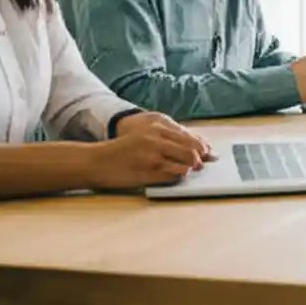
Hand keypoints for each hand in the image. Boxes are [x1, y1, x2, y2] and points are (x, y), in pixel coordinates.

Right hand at [89, 113, 207, 188]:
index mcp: (156, 128)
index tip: (210, 153)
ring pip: (186, 163)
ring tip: (189, 170)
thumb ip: (164, 140)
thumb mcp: (143, 137)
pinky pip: (173, 175)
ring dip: (190, 168)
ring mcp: (153, 156)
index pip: (189, 137)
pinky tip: (176, 175)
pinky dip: (179, 176)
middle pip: (192, 150)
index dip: (202, 146)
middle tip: (203, 164)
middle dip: (200, 158)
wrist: (95, 161)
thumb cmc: (120, 151)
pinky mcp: (149, 171)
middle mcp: (156, 139)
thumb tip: (190, 148)